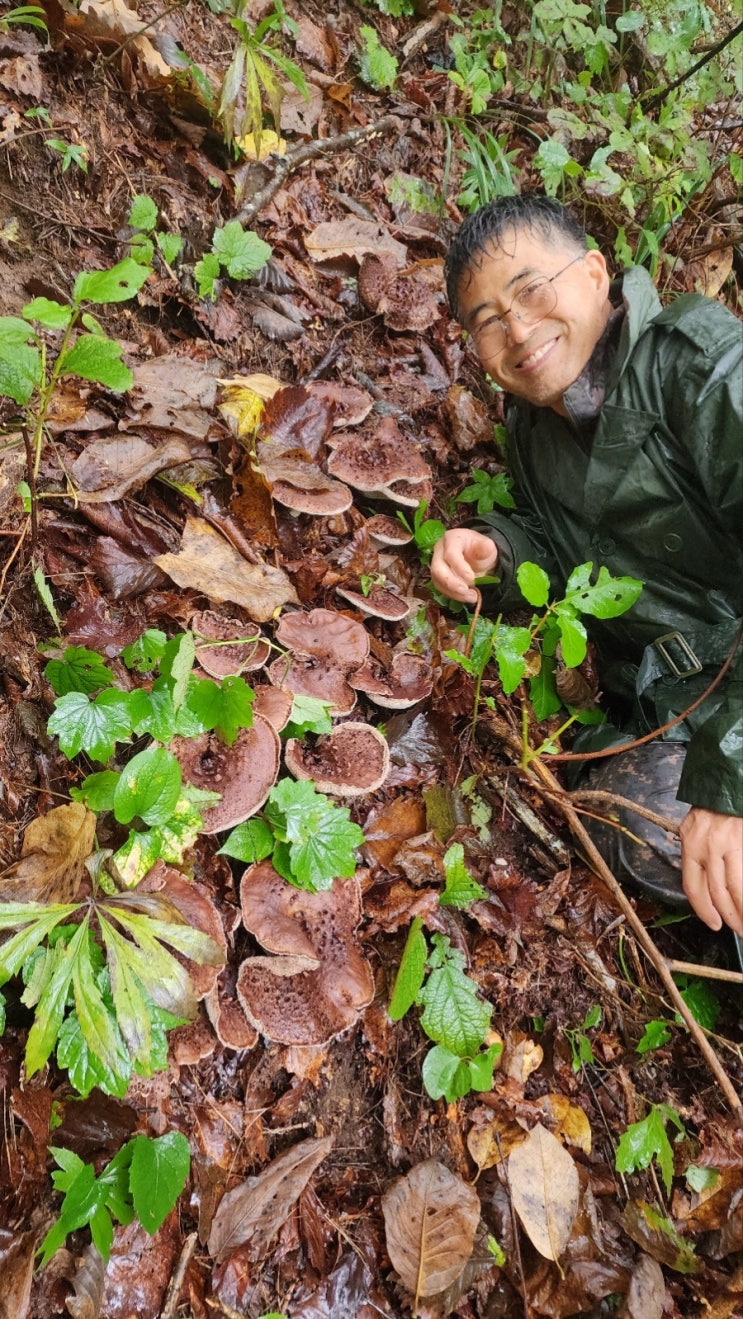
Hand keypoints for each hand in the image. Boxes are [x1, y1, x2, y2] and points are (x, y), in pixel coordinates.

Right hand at [430, 530, 497, 603]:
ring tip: (472, 597)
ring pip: (438, 581)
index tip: (472, 579)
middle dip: (452, 583)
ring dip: (454, 592)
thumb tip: (488, 546)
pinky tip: (467, 597)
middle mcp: (440, 551)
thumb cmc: (479, 549)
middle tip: (466, 591)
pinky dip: (454, 595)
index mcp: (451, 539)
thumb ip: (486, 547)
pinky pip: (442, 588)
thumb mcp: (486, 546)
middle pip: (438, 569)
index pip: (450, 554)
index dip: (460, 568)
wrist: (476, 555)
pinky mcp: (438, 577)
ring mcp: (436, 565)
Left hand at [679, 807, 742, 934]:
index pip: (693, 887)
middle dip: (727, 915)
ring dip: (742, 910)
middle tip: (737, 929)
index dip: (703, 910)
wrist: (728, 786)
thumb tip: (704, 886)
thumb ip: (694, 854)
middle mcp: (708, 848)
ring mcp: (729, 845)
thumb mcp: (692, 828)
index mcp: (691, 846)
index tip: (713, 924)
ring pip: (735, 888)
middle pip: (716, 892)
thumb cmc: (711, 808)